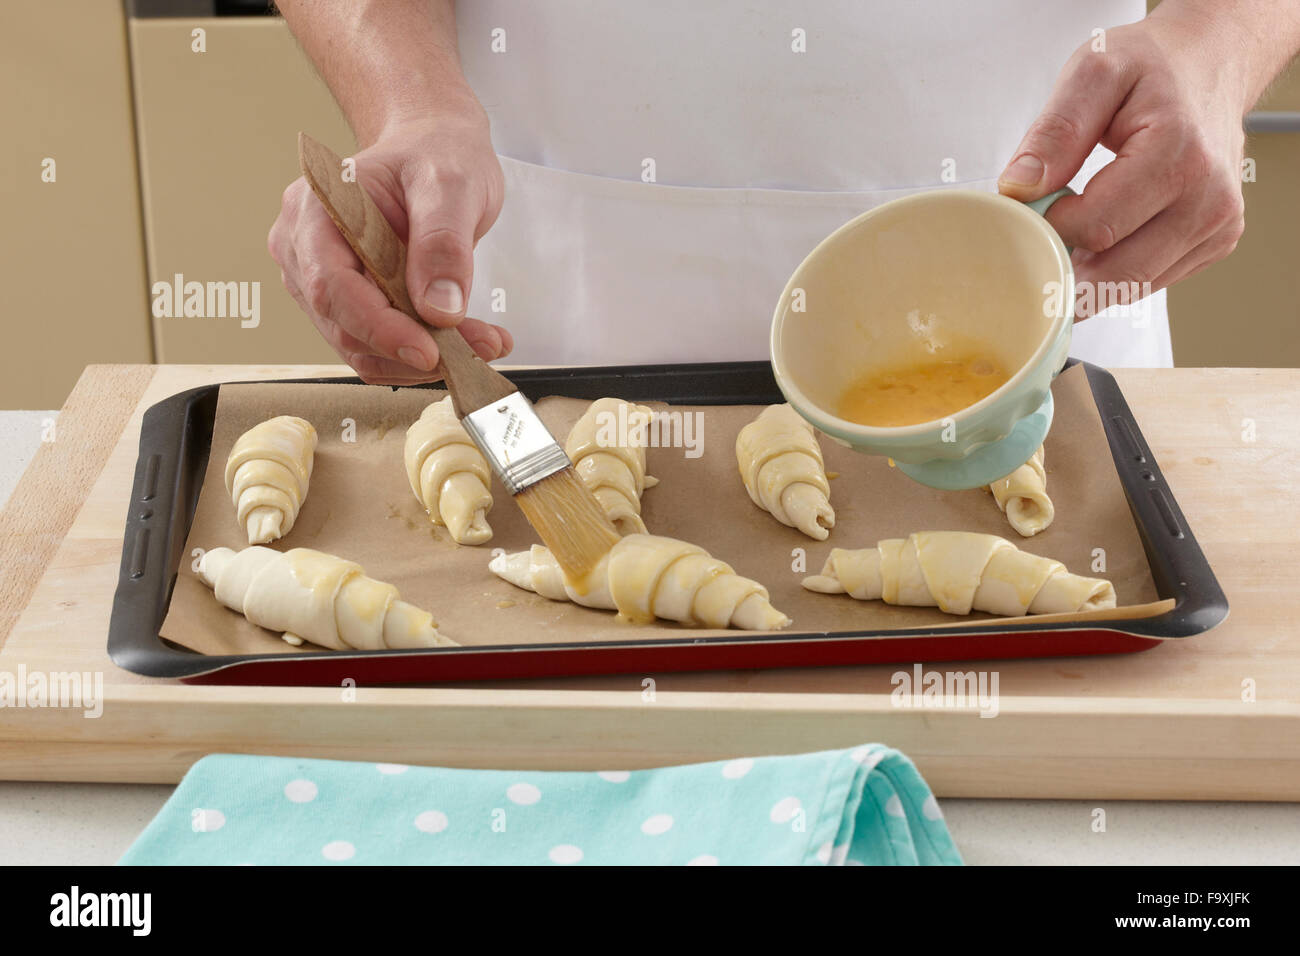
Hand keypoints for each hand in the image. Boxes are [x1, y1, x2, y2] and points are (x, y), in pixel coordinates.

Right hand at [269, 109, 511, 383]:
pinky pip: (374, 344)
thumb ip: (443, 243)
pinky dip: (418, 353)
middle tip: (480, 347)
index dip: (378, 327)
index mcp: (318, 208)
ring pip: (360, 345)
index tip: (429, 352)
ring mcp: (319, 278)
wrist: (434, 150)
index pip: (332, 285)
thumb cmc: (435, 154)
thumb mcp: (452, 184)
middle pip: (343, 324)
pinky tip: (463, 341)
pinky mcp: (345, 301)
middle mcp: (303, 247)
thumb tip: (439, 309)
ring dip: (420, 360)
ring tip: (483, 342)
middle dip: (411, 348)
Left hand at [998, 13, 1249, 316]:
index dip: (1050, 227)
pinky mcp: (1217, 242)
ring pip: (1131, 285)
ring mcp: (1218, 225)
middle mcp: (1209, 197)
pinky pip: (1151, 280)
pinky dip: (1117, 270)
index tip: (1034, 205)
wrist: (1212, 65)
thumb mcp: (1094, 73)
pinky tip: (1107, 235)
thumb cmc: (1151, 69)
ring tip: (1073, 229)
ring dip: (1089, 273)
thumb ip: (1055, 132)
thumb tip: (1020, 188)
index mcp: (1178, 153)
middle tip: (1039, 234)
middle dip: (1065, 263)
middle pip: (1115, 272)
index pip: (1095, 228)